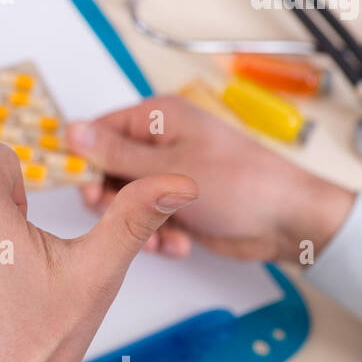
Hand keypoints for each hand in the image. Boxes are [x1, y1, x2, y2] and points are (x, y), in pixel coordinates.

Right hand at [68, 95, 356, 264]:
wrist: (289, 222)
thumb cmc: (242, 183)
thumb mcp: (167, 170)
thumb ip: (115, 153)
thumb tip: (72, 131)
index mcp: (157, 119)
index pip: (98, 132)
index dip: (83, 160)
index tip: (80, 186)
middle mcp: (159, 143)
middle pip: (106, 170)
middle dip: (111, 200)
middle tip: (116, 215)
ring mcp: (168, 176)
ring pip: (125, 201)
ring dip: (135, 224)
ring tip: (156, 236)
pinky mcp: (177, 206)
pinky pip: (147, 220)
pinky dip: (157, 235)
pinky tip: (177, 242)